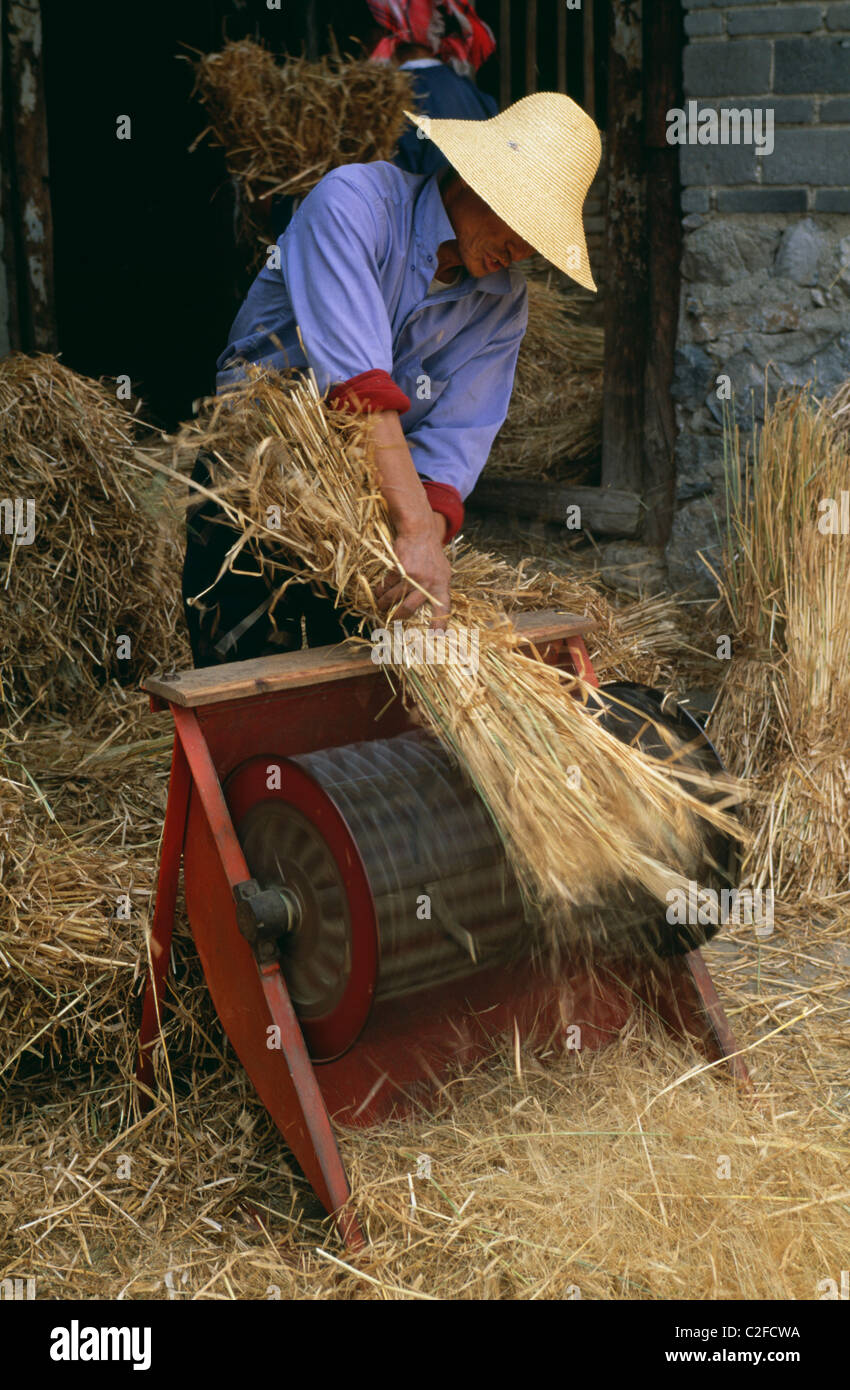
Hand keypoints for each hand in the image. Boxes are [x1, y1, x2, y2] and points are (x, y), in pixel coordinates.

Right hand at [376, 511, 450, 627]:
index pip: (442, 609)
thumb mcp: (443, 571)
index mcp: (441, 586)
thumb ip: (438, 588)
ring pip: (394, 598)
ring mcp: (412, 577)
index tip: (435, 638)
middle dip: (397, 617)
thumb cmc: (431, 554)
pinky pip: (386, 586)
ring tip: (380, 606)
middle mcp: (428, 583)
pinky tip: (378, 592)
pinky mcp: (399, 570)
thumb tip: (436, 607)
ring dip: (384, 604)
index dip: (439, 625)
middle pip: (408, 608)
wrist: (420, 532)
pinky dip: (380, 590)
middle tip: (392, 621)